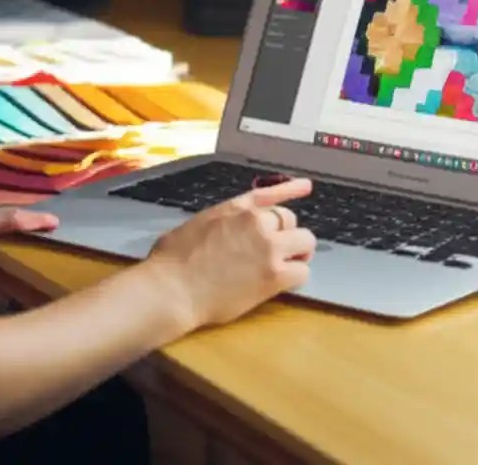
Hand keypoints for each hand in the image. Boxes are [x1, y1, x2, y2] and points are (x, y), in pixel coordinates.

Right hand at [143, 178, 316, 328]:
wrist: (171, 290)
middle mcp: (255, 222)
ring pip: (305, 243)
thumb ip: (221, 221)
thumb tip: (224, 230)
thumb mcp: (195, 224)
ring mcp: (268, 247)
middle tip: (279, 252)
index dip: (291, 189)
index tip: (306, 186)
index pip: (270, 193)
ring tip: (287, 267)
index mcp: (235, 209)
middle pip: (291, 220)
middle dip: (286, 235)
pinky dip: (295, 278)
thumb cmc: (170, 263)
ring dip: (298, 254)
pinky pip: (303, 271)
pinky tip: (281, 284)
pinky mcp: (274, 275)